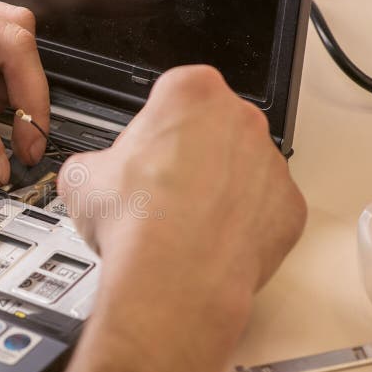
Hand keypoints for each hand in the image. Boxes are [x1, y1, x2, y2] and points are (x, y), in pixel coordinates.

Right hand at [59, 65, 305, 301]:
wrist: (173, 278)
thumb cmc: (137, 221)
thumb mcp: (81, 176)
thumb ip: (97, 163)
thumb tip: (93, 178)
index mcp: (191, 93)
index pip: (172, 95)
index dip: (152, 129)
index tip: (142, 153)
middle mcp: (241, 119)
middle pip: (212, 128)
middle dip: (188, 155)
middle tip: (158, 189)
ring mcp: (271, 163)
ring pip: (241, 168)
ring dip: (216, 188)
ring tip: (180, 223)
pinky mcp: (289, 207)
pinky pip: (263, 208)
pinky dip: (241, 223)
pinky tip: (208, 240)